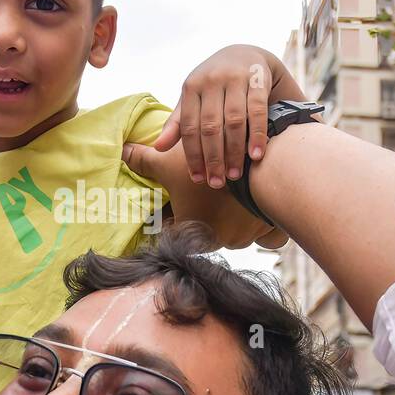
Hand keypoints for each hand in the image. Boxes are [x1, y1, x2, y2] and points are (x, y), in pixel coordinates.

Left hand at [122, 140, 286, 250]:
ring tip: (230, 199)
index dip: (171, 215)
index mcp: (193, 233)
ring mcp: (248, 239)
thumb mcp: (170, 159)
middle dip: (203, 219)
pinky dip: (264, 229)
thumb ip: (144, 160)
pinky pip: (269, 238)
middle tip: (203, 196)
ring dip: (233, 222)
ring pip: (238, 236)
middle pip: (207, 236)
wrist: (263, 163)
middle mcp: (220, 243)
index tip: (174, 201)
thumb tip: (121, 151)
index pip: (175, 232)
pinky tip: (259, 212)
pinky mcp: (272, 231)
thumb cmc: (210, 163)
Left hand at [154, 45, 289, 188]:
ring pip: (234, 121)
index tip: (197, 179)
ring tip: (234, 175)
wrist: (244, 54)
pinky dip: (256, 135)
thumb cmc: (213, 84)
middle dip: (213, 158)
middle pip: (210, 127)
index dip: (192, 155)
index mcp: (191, 87)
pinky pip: (257, 111)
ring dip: (234, 152)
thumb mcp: (192, 98)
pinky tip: (255, 156)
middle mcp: (211, 81)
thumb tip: (157, 149)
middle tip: (216, 183)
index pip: (189, 127)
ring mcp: (235, 79)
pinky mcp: (257, 80)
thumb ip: (178, 124)